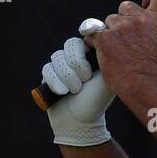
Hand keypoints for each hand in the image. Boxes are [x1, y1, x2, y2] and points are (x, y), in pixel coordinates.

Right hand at [43, 28, 114, 146]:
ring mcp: (61, 64)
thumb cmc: (97, 99)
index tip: (90, 57)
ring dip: (67, 76)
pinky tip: (63, 92)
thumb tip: (109, 38)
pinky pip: (47, 69)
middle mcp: (78, 56)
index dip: (87, 44)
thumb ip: (109, 57)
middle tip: (86, 79)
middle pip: (71, 44)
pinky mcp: (48, 74)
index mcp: (94, 54)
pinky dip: (55, 82)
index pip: (88, 36)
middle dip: (77, 63)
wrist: (79, 120)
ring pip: (57, 56)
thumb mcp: (108, 77)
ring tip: (76, 90)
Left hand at [86, 0, 156, 99]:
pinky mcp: (104, 37)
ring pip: (109, 21)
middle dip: (123, 19)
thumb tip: (142, 22)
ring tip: (118, 52)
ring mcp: (122, 26)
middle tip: (127, 39)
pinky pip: (93, 34)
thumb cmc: (153, 68)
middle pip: (126, 6)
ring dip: (110, 33)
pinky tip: (103, 54)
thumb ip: (152, 27)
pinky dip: (95, 43)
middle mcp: (142, 18)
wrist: (143, 85)